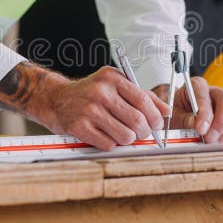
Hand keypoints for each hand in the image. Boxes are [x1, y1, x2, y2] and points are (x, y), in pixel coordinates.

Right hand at [0, 63, 167, 150]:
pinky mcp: (79, 127)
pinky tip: (105, 135)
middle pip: (137, 121)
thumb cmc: (90, 93)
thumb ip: (142, 96)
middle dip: (144, 132)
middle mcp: (100, 92)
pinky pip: (108, 144)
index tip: (157, 124)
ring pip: (125, 136)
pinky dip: (111, 144)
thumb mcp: (115, 85)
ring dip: (128, 140)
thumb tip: (166, 111)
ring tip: (122, 134)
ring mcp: (88, 110)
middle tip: (142, 133)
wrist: (56, 99)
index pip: (143, 99)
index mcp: (112, 78)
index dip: (155, 116)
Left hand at [153, 77, 222, 143]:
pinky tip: (214, 143)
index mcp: (197, 86)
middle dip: (220, 122)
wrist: (177, 120)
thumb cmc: (174, 114)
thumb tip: (195, 124)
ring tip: (211, 142)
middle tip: (210, 138)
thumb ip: (184, 119)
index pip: (205, 95)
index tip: (200, 129)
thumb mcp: (174, 116)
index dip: (204, 113)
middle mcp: (214, 92)